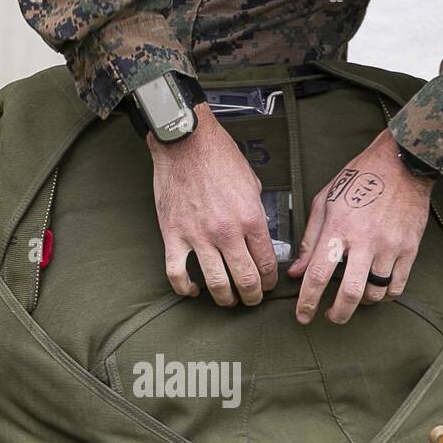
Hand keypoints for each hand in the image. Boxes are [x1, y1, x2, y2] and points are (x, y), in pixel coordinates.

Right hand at [147, 109, 277, 306]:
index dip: (270, 280)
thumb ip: (256, 213)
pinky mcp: (173, 235)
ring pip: (216, 284)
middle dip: (252, 297)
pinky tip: (192, 290)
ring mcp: (198, 236)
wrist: (185, 142)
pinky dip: (185, 288)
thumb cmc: (219, 157)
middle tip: (252, 300)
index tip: (268, 284)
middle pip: (245, 280)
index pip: (266, 263)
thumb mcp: (251, 184)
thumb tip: (258, 236)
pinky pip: (177, 273)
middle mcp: (226, 232)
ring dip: (225, 299)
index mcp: (250, 218)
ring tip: (227, 300)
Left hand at [289, 129, 434, 324]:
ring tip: (354, 297)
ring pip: (375, 293)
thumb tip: (297, 272)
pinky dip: (385, 295)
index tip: (303, 315)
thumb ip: (310, 239)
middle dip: (337, 314)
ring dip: (361, 303)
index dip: (308, 301)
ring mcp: (390, 246)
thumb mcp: (325, 201)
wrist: (403, 162)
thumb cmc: (359, 178)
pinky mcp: (410, 248)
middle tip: (330, 317)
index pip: (318, 274)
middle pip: (350, 293)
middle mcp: (365, 240)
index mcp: (338, 228)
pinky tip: (377, 291)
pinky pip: (397, 286)